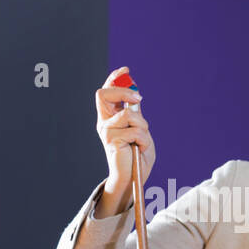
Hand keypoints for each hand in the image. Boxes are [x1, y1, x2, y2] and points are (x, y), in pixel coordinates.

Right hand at [95, 67, 154, 217]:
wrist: (133, 177)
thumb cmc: (137, 156)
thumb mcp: (141, 130)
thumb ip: (135, 115)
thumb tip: (135, 96)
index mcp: (110, 117)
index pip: (106, 92)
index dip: (115, 79)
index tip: (126, 70)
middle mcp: (104, 122)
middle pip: (104, 94)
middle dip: (123, 91)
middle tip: (138, 99)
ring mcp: (105, 130)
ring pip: (129, 115)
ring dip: (143, 126)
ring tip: (142, 140)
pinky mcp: (111, 139)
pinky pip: (135, 130)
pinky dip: (144, 139)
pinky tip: (140, 148)